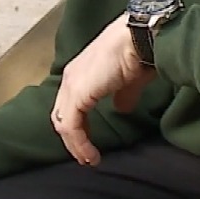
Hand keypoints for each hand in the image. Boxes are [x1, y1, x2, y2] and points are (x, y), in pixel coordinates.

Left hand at [50, 13, 155, 165]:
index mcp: (81, 72)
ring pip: (63, 123)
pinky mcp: (77, 95)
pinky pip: (71, 126)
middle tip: (86, 157)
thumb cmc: (138, 53)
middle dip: (73, 139)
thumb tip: (123, 108)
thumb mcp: (129, 80)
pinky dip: (79, 143)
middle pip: (61, 115)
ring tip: (88, 160)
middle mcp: (71, 77)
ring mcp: (71, 85)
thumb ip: (123, 95)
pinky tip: (91, 154)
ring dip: (75, 145)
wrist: (138, 39)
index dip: (79, 126)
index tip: (90, 144)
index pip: (70, 104)